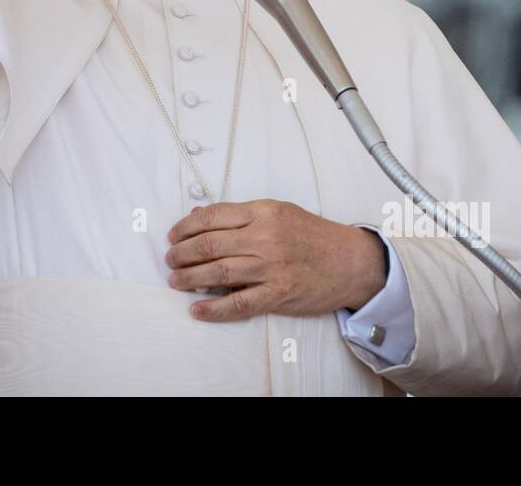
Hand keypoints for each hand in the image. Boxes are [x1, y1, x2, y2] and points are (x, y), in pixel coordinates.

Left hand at [165, 200, 387, 321]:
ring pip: (217, 272)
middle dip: (181, 253)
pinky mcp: (277, 294)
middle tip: (170, 259)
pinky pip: (238, 303)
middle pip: (209, 244)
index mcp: (264, 212)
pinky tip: (197, 309)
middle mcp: (265, 237)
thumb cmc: (314, 235)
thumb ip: (240, 215)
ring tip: (176, 281)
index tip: (174, 235)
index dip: (186, 227)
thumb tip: (199, 216)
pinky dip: (213, 308)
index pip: (212, 216)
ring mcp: (270, 267)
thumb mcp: (279, 212)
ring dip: (190, 278)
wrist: (350, 262)